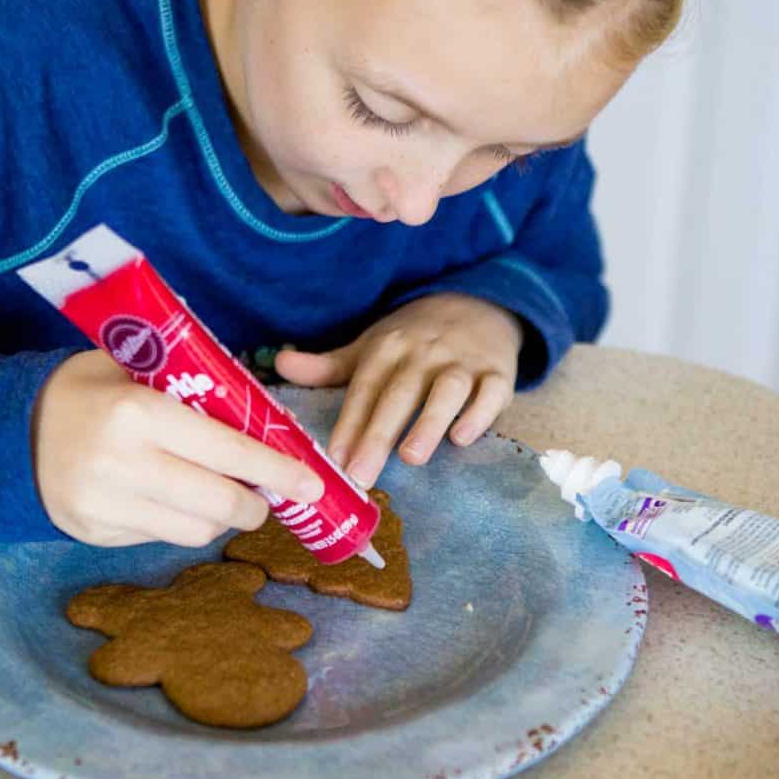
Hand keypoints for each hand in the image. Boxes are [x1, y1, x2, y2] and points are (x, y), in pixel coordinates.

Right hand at [31, 350, 323, 547]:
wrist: (10, 430)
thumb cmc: (91, 390)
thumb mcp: (137, 366)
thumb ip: (194, 382)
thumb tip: (267, 406)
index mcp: (139, 413)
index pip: (228, 450)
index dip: (276, 470)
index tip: (311, 484)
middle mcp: (122, 464)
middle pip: (220, 502)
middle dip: (255, 504)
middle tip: (264, 496)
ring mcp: (105, 506)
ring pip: (196, 530)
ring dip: (221, 518)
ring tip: (222, 496)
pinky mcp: (94, 534)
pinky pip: (161, 538)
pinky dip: (181, 523)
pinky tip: (175, 500)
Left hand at [275, 294, 521, 488]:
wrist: (478, 304)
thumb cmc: (415, 338)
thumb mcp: (371, 346)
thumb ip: (328, 366)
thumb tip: (280, 364)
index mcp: (388, 348)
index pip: (364, 388)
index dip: (349, 423)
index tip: (334, 458)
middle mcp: (423, 354)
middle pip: (399, 394)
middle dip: (378, 434)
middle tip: (362, 474)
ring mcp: (463, 362)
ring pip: (447, 391)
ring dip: (429, 422)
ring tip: (411, 458)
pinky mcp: (498, 372)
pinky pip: (492, 392)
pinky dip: (480, 414)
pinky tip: (463, 438)